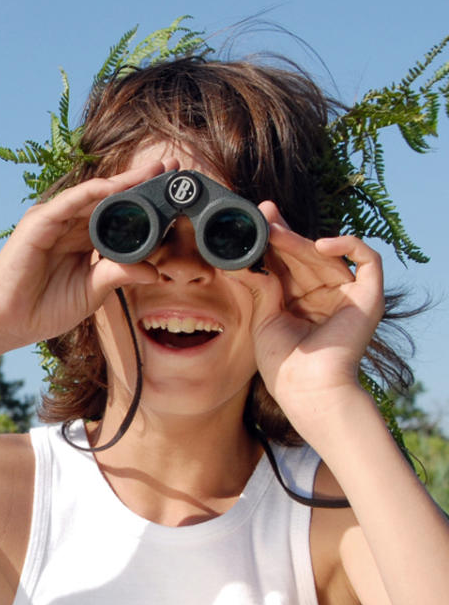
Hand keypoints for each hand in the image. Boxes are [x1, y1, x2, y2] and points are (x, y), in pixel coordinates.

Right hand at [0, 158, 172, 352]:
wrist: (7, 322)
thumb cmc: (44, 309)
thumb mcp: (92, 291)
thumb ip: (119, 274)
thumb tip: (155, 271)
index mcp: (82, 239)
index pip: (118, 214)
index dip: (145, 201)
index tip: (175, 192)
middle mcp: (68, 224)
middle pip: (110, 197)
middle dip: (141, 182)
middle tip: (173, 165)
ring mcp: (53, 220)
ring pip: (94, 194)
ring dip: (124, 182)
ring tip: (154, 171)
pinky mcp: (38, 223)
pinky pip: (69, 202)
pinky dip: (93, 193)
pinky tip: (117, 187)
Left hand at [231, 202, 384, 437]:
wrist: (306, 388)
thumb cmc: (283, 362)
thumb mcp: (264, 315)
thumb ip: (258, 283)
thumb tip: (236, 256)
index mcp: (300, 299)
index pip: (289, 261)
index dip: (275, 240)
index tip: (256, 220)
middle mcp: (325, 293)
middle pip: (305, 255)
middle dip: (283, 235)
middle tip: (262, 215)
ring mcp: (347, 294)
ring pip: (327, 256)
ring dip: (301, 241)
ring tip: (275, 231)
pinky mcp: (368, 297)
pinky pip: (369, 260)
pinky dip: (348, 246)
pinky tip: (320, 244)